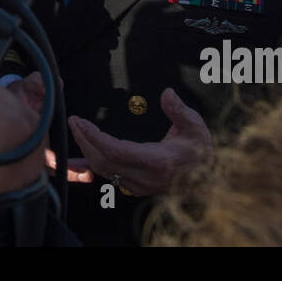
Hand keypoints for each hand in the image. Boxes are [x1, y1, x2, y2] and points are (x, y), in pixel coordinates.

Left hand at [63, 88, 212, 197]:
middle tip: (73, 122)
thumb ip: (179, 110)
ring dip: (87, 150)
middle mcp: (144, 178)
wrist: (207, 180)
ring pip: (103, 171)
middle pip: (103, 162)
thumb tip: (167, 93)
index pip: (116, 152)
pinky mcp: (135, 187)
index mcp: (157, 162)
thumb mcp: (195, 127)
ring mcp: (138, 186)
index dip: (94, 137)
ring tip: (77, 131)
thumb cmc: (200, 151)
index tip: (80, 122)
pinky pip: (108, 176)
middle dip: (84, 141)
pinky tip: (79, 158)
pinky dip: (92, 164)